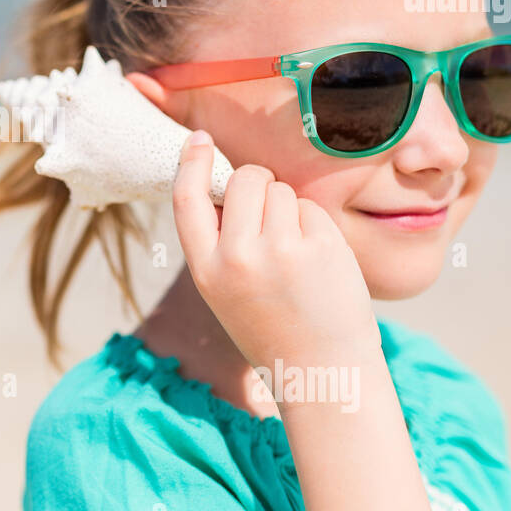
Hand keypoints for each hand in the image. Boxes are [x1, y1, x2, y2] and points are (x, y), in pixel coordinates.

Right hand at [171, 130, 379, 368]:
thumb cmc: (273, 325)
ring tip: (295, 255)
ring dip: (289, 209)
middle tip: (271, 217)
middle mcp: (237, 257)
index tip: (199, 139)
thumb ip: (221, 242)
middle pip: (245, 179)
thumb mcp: (225, 290)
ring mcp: (280, 251)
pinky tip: (318, 262)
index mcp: (206, 270)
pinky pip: (311, 209)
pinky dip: (316, 226)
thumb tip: (231, 182)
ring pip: (281, 190)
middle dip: (259, 183)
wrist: (322, 370)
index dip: (192, 163)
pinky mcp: (319, 247)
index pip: (188, 199)